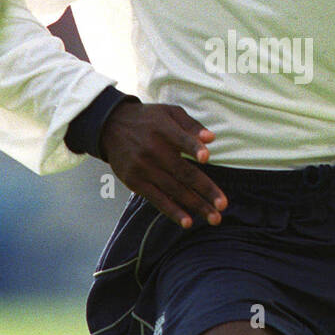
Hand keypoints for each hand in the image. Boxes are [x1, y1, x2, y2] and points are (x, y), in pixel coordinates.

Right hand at [100, 100, 227, 228]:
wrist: (111, 126)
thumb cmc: (149, 120)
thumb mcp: (169, 112)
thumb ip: (191, 125)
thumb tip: (211, 138)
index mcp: (163, 129)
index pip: (180, 139)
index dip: (192, 148)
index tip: (206, 158)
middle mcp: (152, 150)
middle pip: (182, 172)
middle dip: (205, 189)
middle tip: (223, 205)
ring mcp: (143, 168)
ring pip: (174, 189)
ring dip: (195, 205)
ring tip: (214, 218)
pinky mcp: (135, 182)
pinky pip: (157, 199)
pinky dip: (173, 211)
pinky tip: (188, 222)